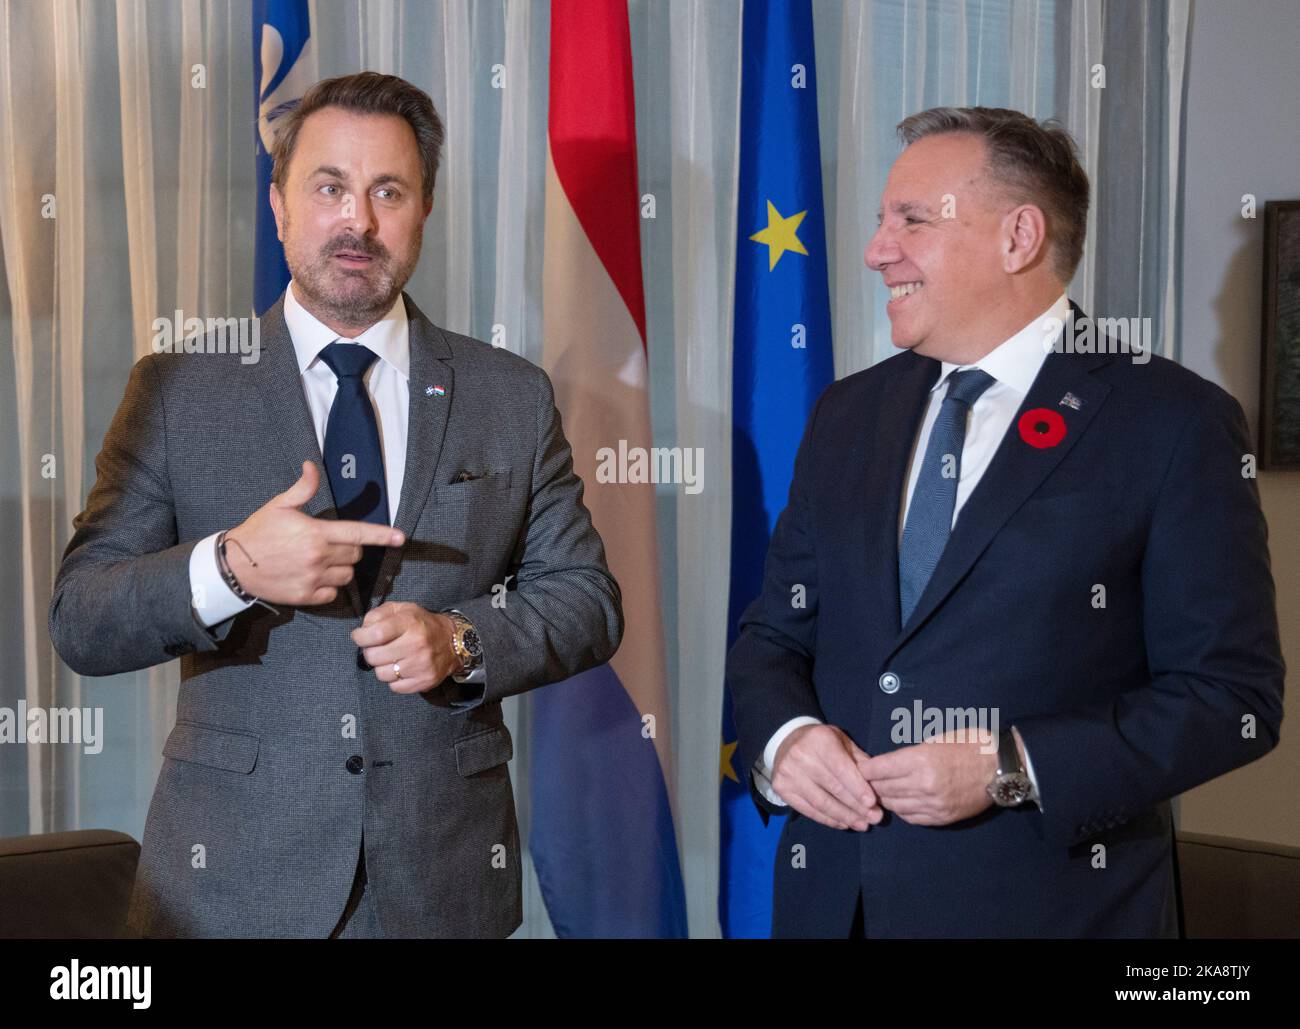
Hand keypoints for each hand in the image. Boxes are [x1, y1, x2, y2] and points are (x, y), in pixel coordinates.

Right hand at [224, 460, 403, 605]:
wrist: (234, 566)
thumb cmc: (258, 532)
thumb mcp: (279, 505)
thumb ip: (303, 488)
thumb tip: (312, 466)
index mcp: (316, 533)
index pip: (358, 534)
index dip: (382, 535)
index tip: (400, 537)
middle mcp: (319, 557)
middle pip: (355, 555)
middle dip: (350, 549)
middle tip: (329, 544)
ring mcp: (313, 579)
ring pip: (347, 575)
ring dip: (342, 568)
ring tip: (322, 560)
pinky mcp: (307, 596)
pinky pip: (333, 593)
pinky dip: (330, 586)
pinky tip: (315, 577)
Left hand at [351, 601, 460, 693]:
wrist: (452, 642)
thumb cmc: (421, 624)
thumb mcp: (402, 609)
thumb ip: (378, 614)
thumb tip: (362, 630)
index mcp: (410, 622)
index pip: (375, 635)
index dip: (360, 637)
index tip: (360, 636)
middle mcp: (417, 644)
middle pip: (374, 657)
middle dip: (371, 652)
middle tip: (379, 648)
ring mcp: (421, 665)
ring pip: (382, 674)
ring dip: (382, 667)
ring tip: (392, 659)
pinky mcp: (424, 681)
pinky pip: (394, 687)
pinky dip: (394, 680)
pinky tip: (402, 668)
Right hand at [771, 724, 883, 831]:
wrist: (787, 741)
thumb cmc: (822, 743)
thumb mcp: (842, 742)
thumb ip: (859, 761)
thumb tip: (878, 785)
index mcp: (819, 739)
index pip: (841, 769)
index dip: (858, 788)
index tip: (873, 803)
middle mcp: (800, 756)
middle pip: (833, 788)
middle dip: (856, 806)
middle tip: (874, 818)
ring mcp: (788, 774)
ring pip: (821, 802)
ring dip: (844, 816)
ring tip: (862, 824)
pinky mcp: (782, 788)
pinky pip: (808, 809)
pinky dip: (827, 819)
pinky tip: (843, 823)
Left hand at [855, 732, 999, 825]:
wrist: (1000, 767)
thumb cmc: (968, 745)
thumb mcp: (935, 739)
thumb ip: (908, 755)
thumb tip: (886, 765)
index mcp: (919, 760)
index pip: (877, 769)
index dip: (865, 769)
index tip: (860, 767)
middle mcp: (923, 785)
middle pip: (882, 789)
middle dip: (872, 784)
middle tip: (866, 781)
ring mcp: (933, 804)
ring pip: (894, 805)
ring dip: (886, 798)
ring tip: (883, 792)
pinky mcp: (942, 818)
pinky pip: (911, 817)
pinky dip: (903, 809)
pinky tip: (902, 801)